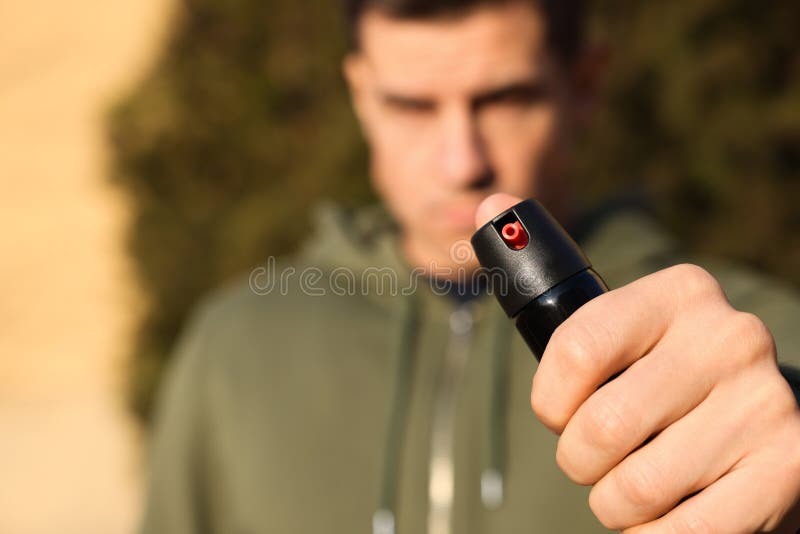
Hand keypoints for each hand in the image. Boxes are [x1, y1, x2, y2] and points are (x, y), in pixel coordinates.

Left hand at [476, 194, 799, 531]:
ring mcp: (765, 404)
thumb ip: (541, 269)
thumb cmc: (657, 378)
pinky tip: (665, 515)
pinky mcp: (787, 470)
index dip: (551, 400)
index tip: (560, 413)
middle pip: (598, 430)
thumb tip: (489, 204)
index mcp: (679, 292)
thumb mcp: (613, 323)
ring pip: (632, 489)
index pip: (574, 349)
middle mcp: (730, 337)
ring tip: (637, 481)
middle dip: (579, 460)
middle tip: (599, 456)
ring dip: (615, 503)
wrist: (755, 428)